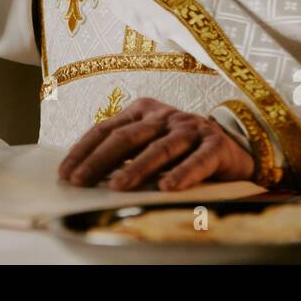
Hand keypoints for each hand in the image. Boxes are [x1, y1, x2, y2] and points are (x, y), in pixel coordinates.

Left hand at [58, 97, 253, 191]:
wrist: (235, 148)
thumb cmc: (182, 150)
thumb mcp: (150, 144)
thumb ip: (124, 153)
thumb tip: (84, 174)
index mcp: (143, 111)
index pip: (106, 129)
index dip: (84, 150)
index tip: (65, 172)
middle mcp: (165, 116)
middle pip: (127, 137)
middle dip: (100, 160)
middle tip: (80, 180)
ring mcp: (191, 128)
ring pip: (160, 148)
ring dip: (137, 169)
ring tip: (118, 187)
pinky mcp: (216, 145)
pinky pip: (197, 160)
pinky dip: (182, 174)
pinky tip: (167, 188)